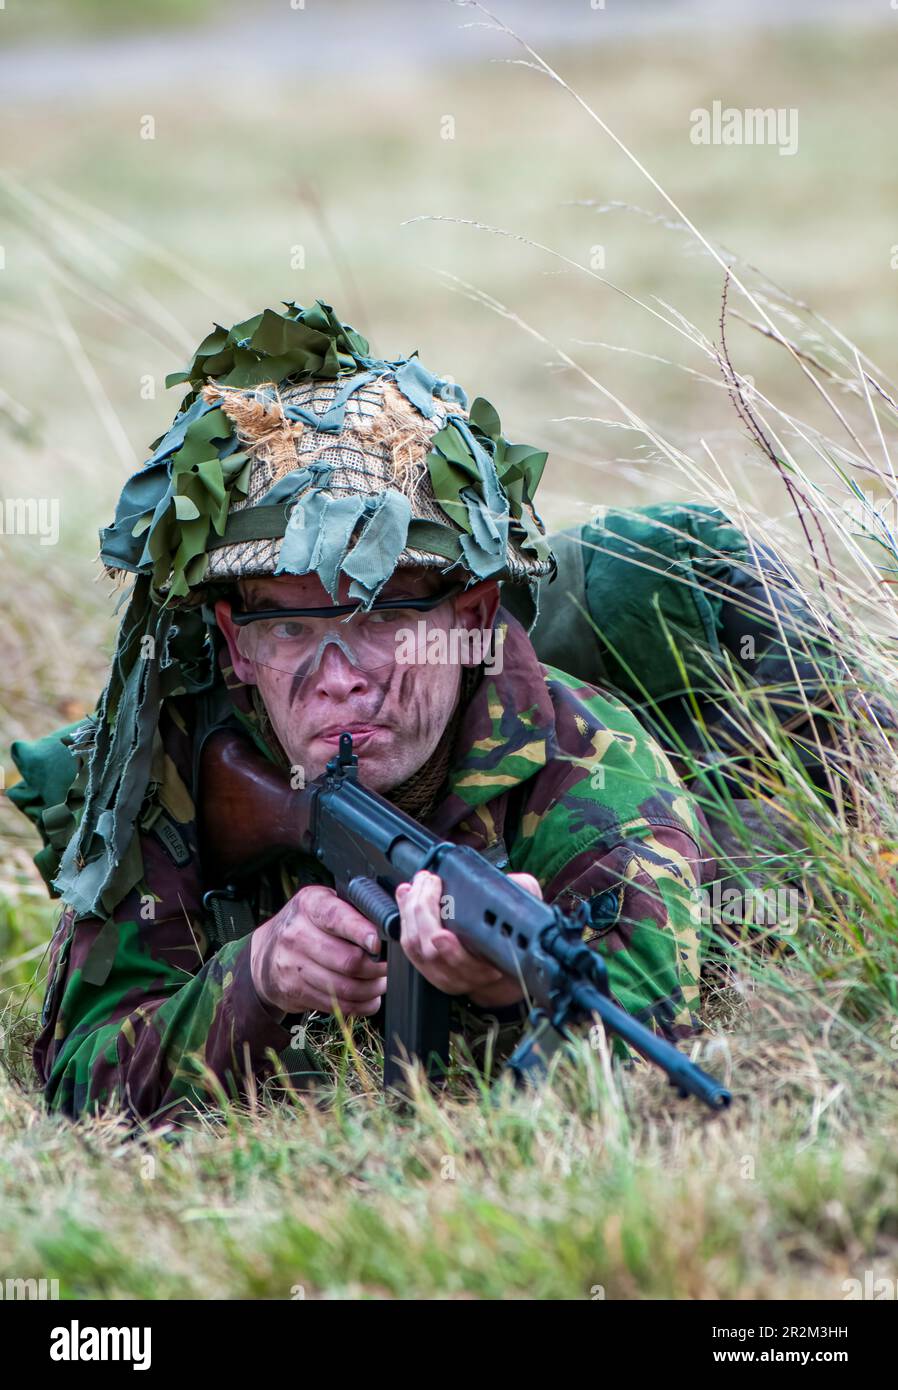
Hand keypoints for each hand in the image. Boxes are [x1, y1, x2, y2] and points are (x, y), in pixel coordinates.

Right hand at [250, 884, 387, 1019]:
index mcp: (309, 904)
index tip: (378, 944)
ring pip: (344, 987)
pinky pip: (336, 1005)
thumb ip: (350, 910)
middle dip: (377, 968)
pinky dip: (360, 1005)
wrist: (265, 952)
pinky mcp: (294, 992)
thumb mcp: (321, 904)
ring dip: (372, 989)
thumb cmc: (306, 924)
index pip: (336, 919)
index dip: (361, 932)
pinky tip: (370, 998)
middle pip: (347, 961)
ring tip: (382, 983)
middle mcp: (296, 934)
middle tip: (390, 967)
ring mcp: (292, 966)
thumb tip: (388, 924)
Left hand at [395, 868, 542, 1008]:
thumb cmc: (512, 937)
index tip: (441, 935)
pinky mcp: (425, 967)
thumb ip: (525, 898)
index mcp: (490, 970)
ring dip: (412, 910)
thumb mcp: (526, 916)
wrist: (502, 966)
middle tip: (431, 882)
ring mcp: (441, 975)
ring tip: (419, 883)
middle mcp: (463, 977)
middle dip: (426, 912)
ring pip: (416, 947)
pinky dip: (404, 916)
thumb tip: (516, 884)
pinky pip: (408, 944)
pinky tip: (406, 895)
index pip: (467, 967)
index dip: (451, 953)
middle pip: (433, 952)